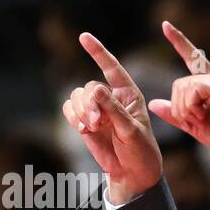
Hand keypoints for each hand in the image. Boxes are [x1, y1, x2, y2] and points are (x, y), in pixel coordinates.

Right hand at [61, 33, 161, 204]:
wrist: (132, 173)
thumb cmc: (140, 152)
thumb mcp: (131, 131)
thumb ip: (113, 110)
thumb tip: (96, 88)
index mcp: (129, 95)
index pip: (112, 68)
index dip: (98, 52)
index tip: (84, 36)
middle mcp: (111, 98)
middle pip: (89, 87)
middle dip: (89, 104)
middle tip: (97, 122)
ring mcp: (97, 109)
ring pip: (76, 96)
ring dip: (80, 111)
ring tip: (92, 127)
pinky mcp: (85, 121)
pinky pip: (68, 109)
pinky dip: (72, 116)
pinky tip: (83, 128)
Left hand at [148, 21, 209, 168]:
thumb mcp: (195, 126)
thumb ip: (176, 114)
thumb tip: (154, 103)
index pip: (192, 59)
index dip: (179, 41)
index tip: (165, 25)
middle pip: (179, 84)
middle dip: (180, 107)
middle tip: (195, 121)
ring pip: (183, 87)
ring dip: (185, 109)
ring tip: (202, 120)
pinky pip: (192, 90)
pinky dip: (191, 107)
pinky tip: (204, 116)